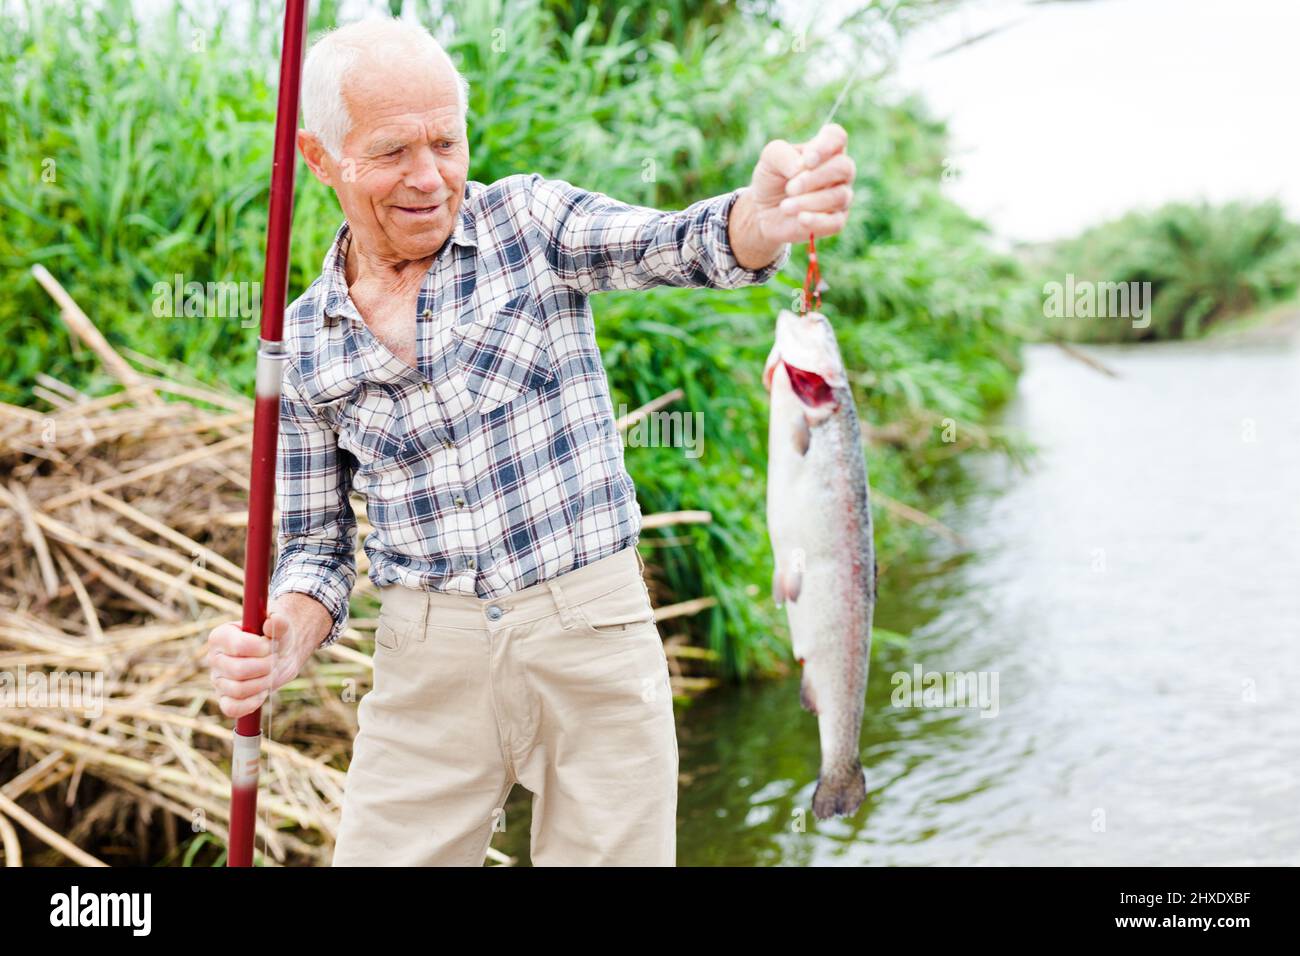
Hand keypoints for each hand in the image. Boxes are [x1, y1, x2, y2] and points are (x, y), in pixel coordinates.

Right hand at [204, 593, 329, 718]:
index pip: (239, 646)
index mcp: (220, 636)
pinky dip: (252, 703)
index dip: (262, 648)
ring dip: (264, 682)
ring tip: (271, 672)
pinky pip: (232, 708)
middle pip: (239, 670)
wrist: (279, 654)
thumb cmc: (274, 637)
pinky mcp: (225, 698)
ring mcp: (218, 680)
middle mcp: (214, 658)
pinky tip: (263, 691)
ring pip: (238, 690)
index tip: (271, 643)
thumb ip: (279, 621)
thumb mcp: (280, 625)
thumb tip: (273, 621)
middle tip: (274, 659)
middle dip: (266, 666)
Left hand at [747, 123, 854, 244]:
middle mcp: (839, 172)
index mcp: (825, 150)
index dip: (826, 145)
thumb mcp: (769, 159)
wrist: (763, 211)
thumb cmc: (772, 179)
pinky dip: (817, 220)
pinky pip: (835, 222)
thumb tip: (801, 168)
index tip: (807, 160)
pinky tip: (801, 218)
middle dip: (815, 178)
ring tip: (784, 207)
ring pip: (839, 196)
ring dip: (809, 201)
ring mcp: (841, 196)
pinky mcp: (836, 221)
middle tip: (790, 188)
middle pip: (844, 167)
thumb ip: (783, 154)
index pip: (837, 137)